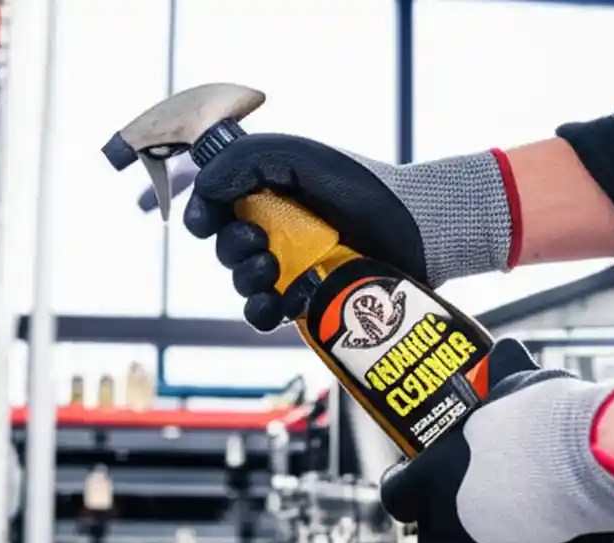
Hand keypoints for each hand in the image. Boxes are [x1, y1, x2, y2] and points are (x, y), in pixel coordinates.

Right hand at [183, 134, 517, 329]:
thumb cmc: (359, 185)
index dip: (201, 214)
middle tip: (257, 239)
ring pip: (241, 282)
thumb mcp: (295, 156)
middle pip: (223, 246)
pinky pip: (264, 315)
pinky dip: (260, 311)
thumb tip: (201, 190)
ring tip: (273, 268)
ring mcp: (290, 267)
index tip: (204, 219)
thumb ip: (241, 160)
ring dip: (244, 277)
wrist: (412, 226)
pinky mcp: (306, 300)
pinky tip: (274, 302)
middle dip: (230, 245)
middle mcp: (275, 229)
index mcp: (267, 193)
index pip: (214, 205)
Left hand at [380, 339, 613, 542]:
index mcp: (429, 483)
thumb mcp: (515, 382)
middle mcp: (448, 527)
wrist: (597, 461)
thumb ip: (498, 373)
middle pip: (430, 528)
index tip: (416, 471)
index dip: (405, 482)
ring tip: (508, 509)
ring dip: (480, 536)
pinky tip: (541, 528)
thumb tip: (503, 352)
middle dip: (443, 510)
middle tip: (468, 486)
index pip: (395, 495)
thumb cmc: (547, 420)